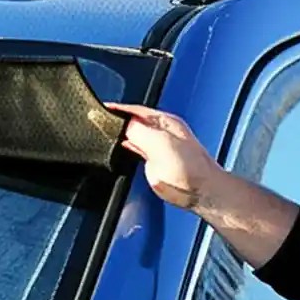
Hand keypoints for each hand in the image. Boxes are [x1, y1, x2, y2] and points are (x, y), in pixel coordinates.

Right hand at [106, 103, 224, 211]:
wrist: (201, 191)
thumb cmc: (190, 169)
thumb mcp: (160, 143)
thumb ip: (139, 131)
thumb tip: (122, 126)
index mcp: (165, 122)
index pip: (136, 109)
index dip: (118, 109)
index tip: (101, 108)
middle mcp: (162, 132)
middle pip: (134, 120)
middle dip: (117, 119)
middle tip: (99, 120)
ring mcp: (159, 146)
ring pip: (134, 133)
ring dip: (121, 132)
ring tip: (105, 131)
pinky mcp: (156, 161)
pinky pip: (137, 147)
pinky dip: (126, 145)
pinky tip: (119, 146)